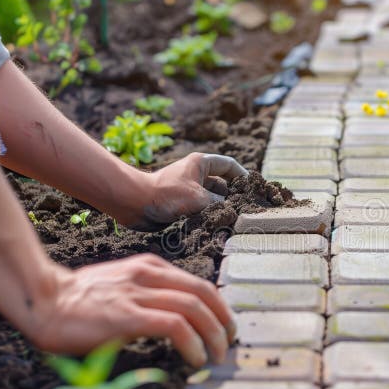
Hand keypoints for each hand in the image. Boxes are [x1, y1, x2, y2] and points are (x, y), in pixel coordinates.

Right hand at [27, 254, 235, 366]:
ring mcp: (137, 294)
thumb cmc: (79, 301)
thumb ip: (148, 294)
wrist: (43, 302)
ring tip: (217, 356)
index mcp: (149, 267)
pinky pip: (174, 327)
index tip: (225, 327)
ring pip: (194, 308)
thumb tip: (177, 319)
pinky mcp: (127, 317)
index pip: (198, 284)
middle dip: (224, 320)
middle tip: (229, 342)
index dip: (219, 307)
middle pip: (203, 293)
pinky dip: (192, 344)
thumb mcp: (122, 286)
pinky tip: (195, 359)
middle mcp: (148, 275)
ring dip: (214, 335)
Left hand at [129, 152, 247, 230]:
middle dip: (234, 195)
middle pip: (223, 183)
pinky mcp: (182, 203)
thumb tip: (234, 212)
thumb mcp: (200, 199)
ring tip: (234, 219)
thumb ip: (221, 205)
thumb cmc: (167, 195)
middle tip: (247, 209)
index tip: (254, 189)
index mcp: (201, 163)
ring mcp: (188, 189)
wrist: (135, 204)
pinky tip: (218, 225)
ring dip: (222, 207)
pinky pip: (201, 208)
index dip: (243, 176)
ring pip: (213, 198)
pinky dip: (210, 215)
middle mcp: (196, 174)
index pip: (229, 165)